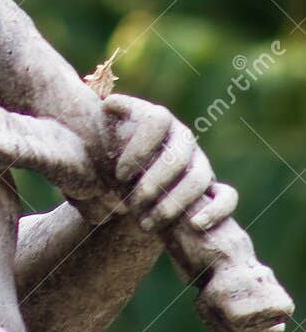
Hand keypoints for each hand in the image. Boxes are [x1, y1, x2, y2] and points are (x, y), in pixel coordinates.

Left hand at [100, 94, 233, 232]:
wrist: (128, 180)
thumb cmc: (113, 155)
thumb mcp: (104, 136)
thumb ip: (107, 120)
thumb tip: (108, 106)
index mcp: (158, 119)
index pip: (156, 120)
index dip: (139, 146)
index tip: (119, 174)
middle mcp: (182, 137)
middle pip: (177, 156)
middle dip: (152, 184)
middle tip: (129, 204)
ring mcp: (200, 161)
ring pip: (199, 178)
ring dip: (172, 204)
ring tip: (146, 223)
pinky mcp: (214, 187)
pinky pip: (228, 196)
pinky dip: (216, 210)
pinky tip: (194, 225)